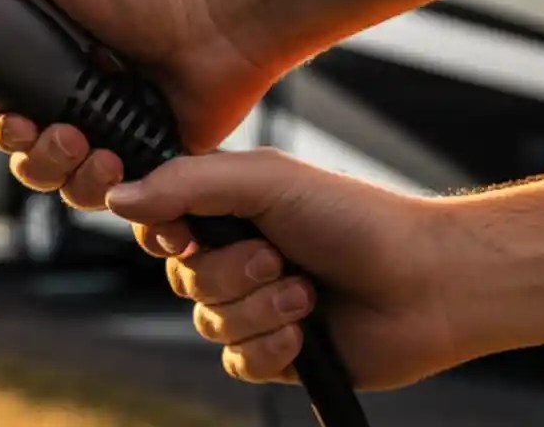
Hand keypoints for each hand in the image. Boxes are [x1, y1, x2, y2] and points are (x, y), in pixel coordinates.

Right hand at [0, 0, 278, 207]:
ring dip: (76, 178)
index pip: (7, 119)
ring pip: (73, 188)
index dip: (3, 130)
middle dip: (40, 159)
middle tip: (66, 134)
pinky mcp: (160, 161)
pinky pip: (127, 201)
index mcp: (53, 66)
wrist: (224, 14)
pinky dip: (121, 196)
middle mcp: (82, 104)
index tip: (12, 119)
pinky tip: (126, 171)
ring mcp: (121, 135)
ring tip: (101, 154)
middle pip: (33, 162)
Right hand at [106, 149, 464, 389]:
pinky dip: (272, 347)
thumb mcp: (264, 180)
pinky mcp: (275, 353)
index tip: (188, 234)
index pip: (158, 224)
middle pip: (181, 280)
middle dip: (231, 275)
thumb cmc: (355, 218)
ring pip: (208, 323)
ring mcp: (254, 306)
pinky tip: (306, 331)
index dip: (165, 235)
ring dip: (260, 311)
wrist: (424, 283)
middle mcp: (235, 257)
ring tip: (305, 294)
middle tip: (277, 259)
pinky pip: (237, 362)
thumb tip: (119, 198)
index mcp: (226, 210)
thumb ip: (187, 183)